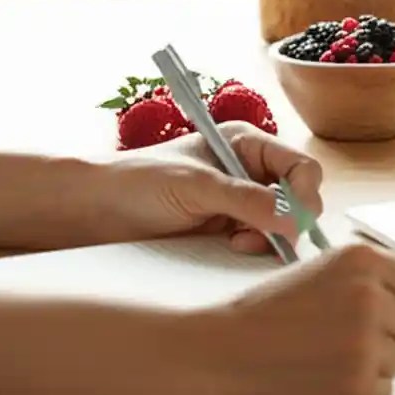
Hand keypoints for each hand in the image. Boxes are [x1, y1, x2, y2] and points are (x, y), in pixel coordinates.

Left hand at [103, 122, 323, 252]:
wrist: (90, 211)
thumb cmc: (136, 183)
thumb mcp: (196, 186)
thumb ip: (247, 201)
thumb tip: (295, 220)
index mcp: (247, 145)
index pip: (301, 167)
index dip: (304, 193)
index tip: (293, 220)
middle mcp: (249, 172)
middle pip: (299, 197)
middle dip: (287, 218)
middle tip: (262, 237)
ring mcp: (240, 203)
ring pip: (283, 224)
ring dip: (270, 237)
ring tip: (237, 243)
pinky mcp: (228, 231)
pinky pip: (262, 242)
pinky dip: (256, 249)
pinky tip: (231, 249)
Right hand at [184, 244, 394, 394]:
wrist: (215, 355)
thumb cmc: (259, 314)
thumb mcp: (314, 272)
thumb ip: (361, 278)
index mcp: (360, 260)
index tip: (377, 304)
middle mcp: (371, 297)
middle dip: (385, 331)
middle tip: (340, 338)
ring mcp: (367, 344)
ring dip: (374, 362)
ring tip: (327, 359)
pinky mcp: (359, 388)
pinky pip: (385, 390)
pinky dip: (361, 391)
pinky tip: (324, 380)